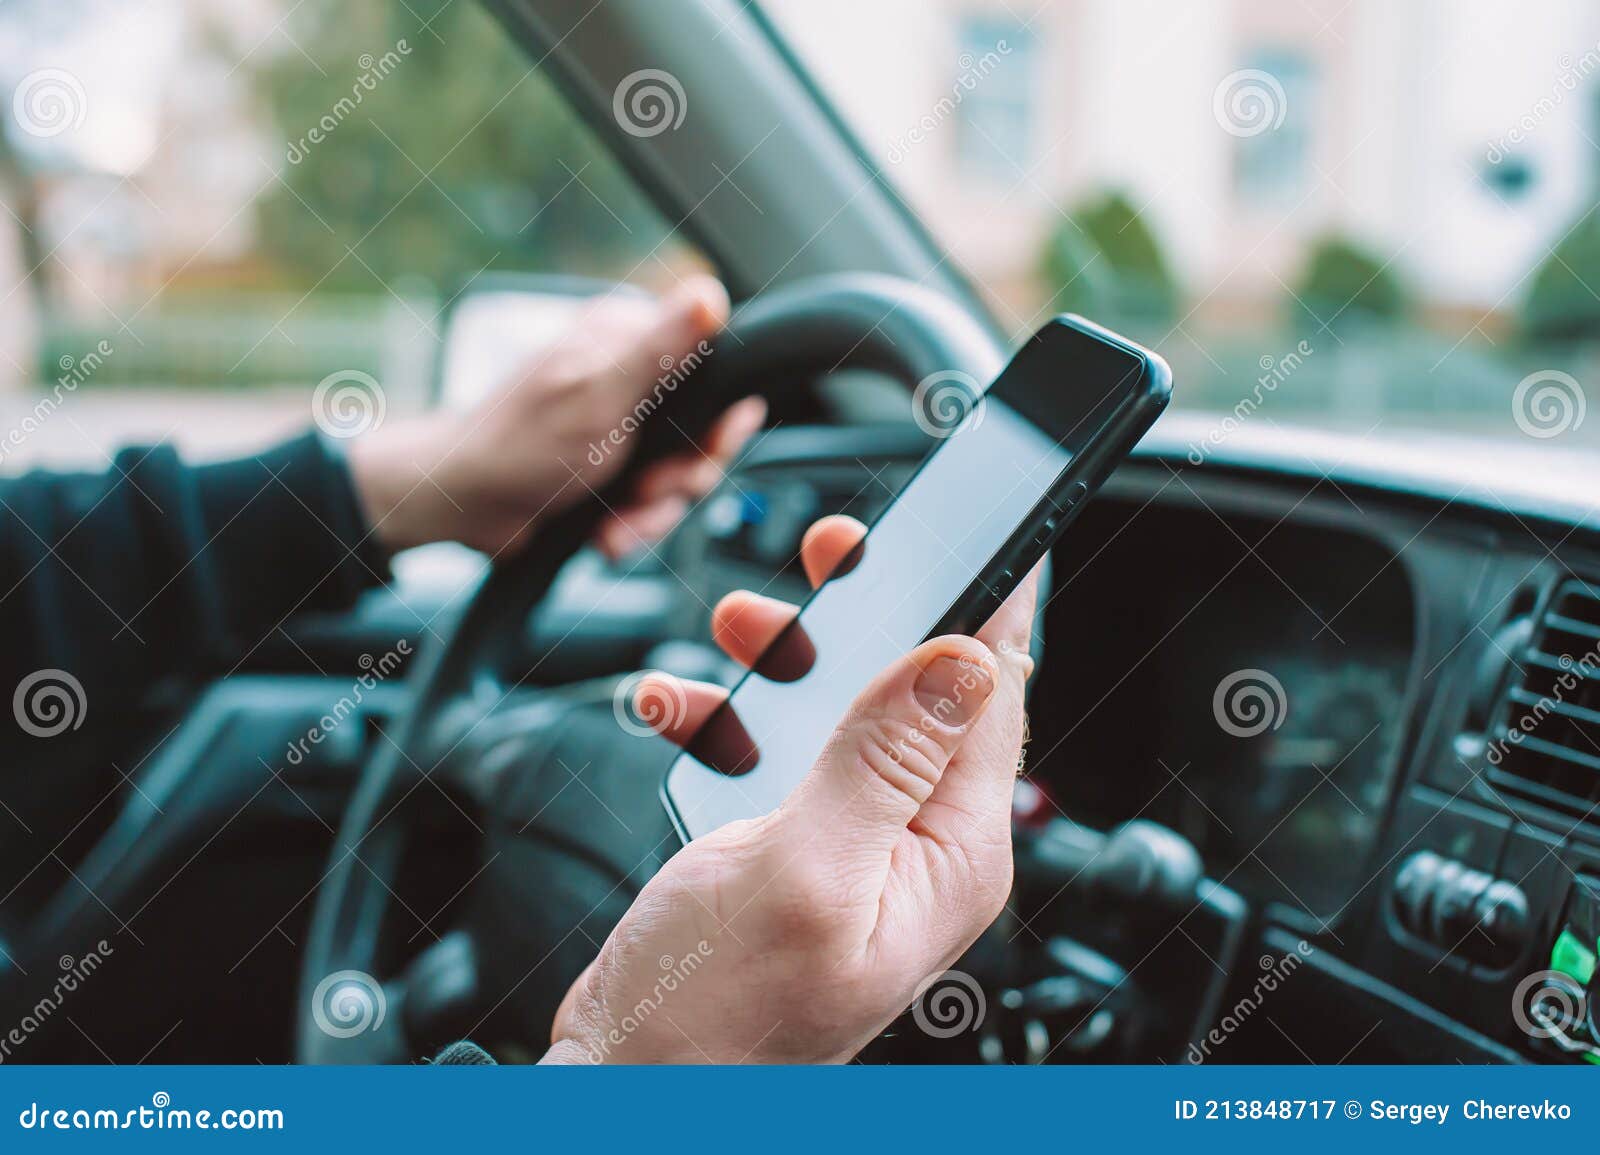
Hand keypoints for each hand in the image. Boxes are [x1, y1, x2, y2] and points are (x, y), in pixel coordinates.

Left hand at [347, 276, 763, 556]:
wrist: (463, 505)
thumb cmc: (518, 445)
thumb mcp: (598, 394)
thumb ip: (660, 349)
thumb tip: (711, 295)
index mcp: (630, 339)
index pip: (718, 370)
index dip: (719, 423)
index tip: (703, 452)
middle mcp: (630, 375)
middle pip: (704, 432)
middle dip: (681, 479)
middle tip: (648, 491)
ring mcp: (622, 423)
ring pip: (680, 475)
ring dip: (653, 512)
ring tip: (618, 523)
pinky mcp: (612, 465)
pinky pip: (652, 500)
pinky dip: (633, 524)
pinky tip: (607, 533)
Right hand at [544, 515, 1036, 1063]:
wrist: (628, 1083)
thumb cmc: (714, 1015)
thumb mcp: (804, 869)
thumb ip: (882, 758)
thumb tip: (962, 660)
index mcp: (951, 853)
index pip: (995, 698)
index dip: (985, 604)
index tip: (977, 525)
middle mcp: (915, 843)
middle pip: (918, 688)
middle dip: (869, 617)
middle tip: (834, 560)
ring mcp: (853, 842)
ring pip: (842, 706)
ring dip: (789, 662)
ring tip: (740, 637)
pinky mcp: (794, 840)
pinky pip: (779, 749)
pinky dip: (732, 718)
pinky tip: (686, 711)